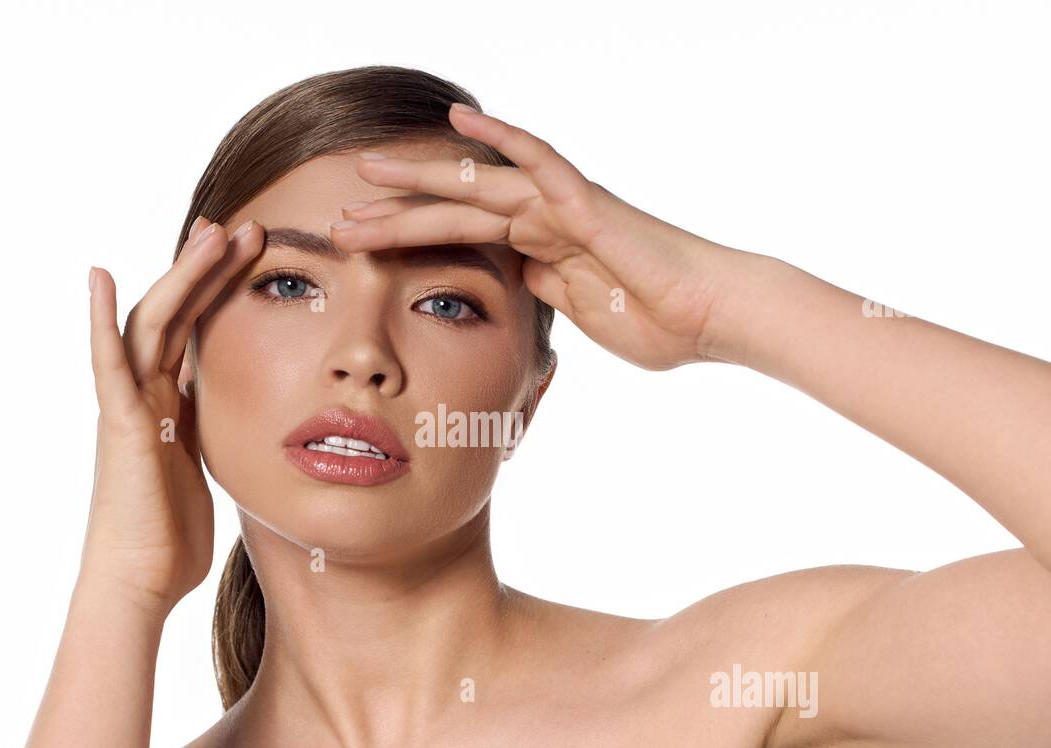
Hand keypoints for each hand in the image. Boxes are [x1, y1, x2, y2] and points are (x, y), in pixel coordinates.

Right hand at [81, 215, 264, 618]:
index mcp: (170, 405)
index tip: (248, 252)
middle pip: (177, 313)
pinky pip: (108, 364)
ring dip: (181, 275)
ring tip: (214, 231)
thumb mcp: (208, 472)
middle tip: (245, 226)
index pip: (196, 330)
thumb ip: (214, 436)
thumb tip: (245, 422)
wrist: (140, 583)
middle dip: (209, 268)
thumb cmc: (172, 540)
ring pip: (152, 323)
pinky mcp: (120, 425)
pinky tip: (99, 275)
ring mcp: (129, 405)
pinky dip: (100, 319)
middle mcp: (146, 395)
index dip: (219, 289)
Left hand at [331, 103, 744, 370]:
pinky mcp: (587, 205)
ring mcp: (563, 208)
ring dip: (420, 179)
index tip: (359, 253)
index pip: (460, 242)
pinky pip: (540, 161)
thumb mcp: (585, 318)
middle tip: (337, 216)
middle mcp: (544, 220)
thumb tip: (520, 281)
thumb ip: (549, 294)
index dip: (408, 244)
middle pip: (454, 210)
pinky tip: (459, 120)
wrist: (713, 317)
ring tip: (363, 170)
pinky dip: (501, 139)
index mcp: (540, 252)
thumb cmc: (663, 324)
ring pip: (479, 185)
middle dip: (393, 214)